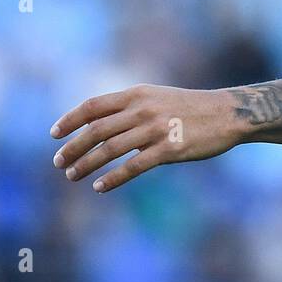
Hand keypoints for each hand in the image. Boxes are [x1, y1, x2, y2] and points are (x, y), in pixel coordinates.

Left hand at [50, 84, 241, 192]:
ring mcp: (155, 129)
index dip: (70, 120)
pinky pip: (133, 166)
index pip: (93, 105)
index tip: (54, 134)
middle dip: (72, 147)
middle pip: (96, 130)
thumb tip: (100, 125)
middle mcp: (143, 109)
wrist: (227, 114)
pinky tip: (100, 187)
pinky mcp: (169, 149)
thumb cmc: (191, 107)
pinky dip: (112, 178)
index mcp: (137, 94)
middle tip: (58, 163)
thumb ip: (131, 108)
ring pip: (109, 150)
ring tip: (72, 176)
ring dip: (86, 164)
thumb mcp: (158, 97)